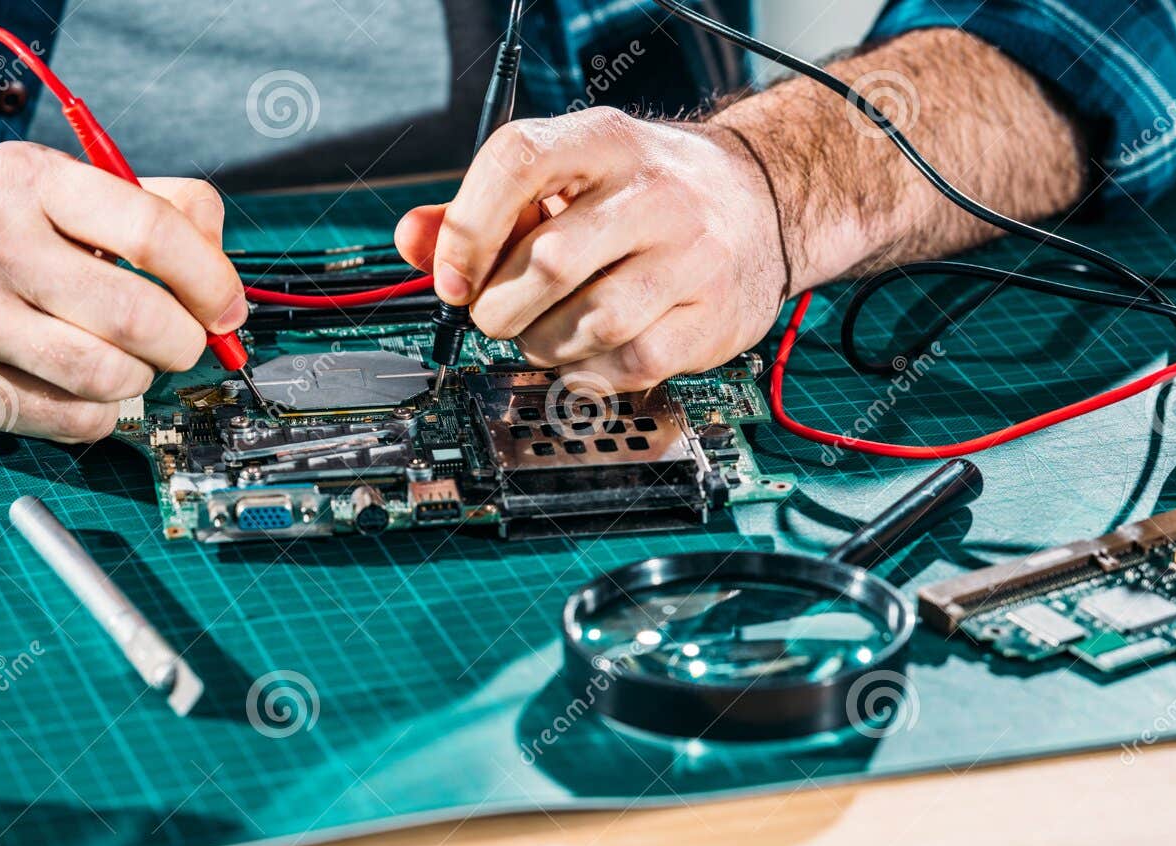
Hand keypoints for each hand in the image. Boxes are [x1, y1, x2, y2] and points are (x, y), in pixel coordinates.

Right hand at [0, 142, 245, 442]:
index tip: (228, 309)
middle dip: (181, 344)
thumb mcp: (27, 188)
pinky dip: (96, 418)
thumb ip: (129, 205)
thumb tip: (218, 250)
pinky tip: (86, 400)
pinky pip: (63, 420)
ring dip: (137, 385)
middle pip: (138, 315)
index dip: (210, 278)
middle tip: (180, 349)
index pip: (150, 228)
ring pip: (106, 375)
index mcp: (25, 180)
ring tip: (126, 372)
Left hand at [395, 107, 788, 387]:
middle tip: (497, 313)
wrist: (762, 203)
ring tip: (544, 331)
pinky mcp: (710, 317)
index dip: (467, 231)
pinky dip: (584, 372)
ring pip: (587, 323)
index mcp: (601, 142)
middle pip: (547, 261)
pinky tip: (582, 354)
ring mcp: (690, 256)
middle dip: (500, 307)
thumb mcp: (566, 181)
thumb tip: (413, 240)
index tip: (451, 278)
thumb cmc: (643, 196)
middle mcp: (652, 193)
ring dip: (542, 344)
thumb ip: (483, 211)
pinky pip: (625, 365)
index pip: (516, 163)